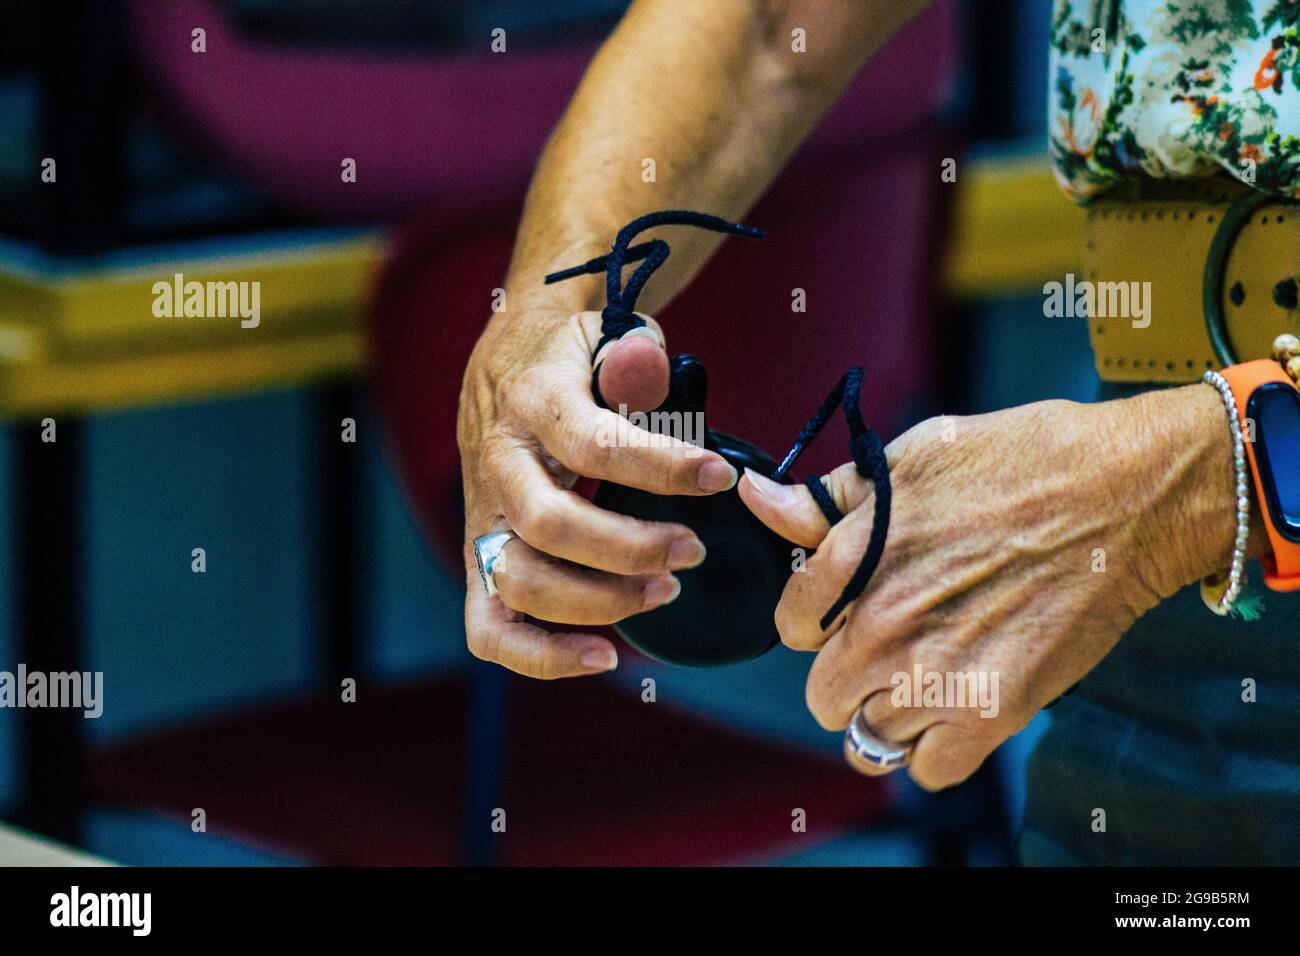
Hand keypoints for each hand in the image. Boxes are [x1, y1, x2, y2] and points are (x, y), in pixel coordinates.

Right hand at [457, 304, 738, 678]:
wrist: (511, 362)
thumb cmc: (577, 357)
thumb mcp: (609, 334)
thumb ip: (633, 355)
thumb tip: (645, 369)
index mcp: (533, 402)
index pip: (593, 445)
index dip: (662, 467)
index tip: (720, 476)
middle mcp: (498, 463)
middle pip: (550, 526)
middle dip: (631, 548)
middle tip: (693, 551)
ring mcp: (485, 517)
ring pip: (520, 582)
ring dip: (599, 602)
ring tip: (666, 590)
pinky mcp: (482, 559)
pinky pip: (491, 626)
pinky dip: (541, 656)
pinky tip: (603, 657)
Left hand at [739, 385, 1247, 788]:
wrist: (1128, 495)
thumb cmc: (1025, 461)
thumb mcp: (914, 456)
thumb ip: (827, 497)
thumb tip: (758, 500)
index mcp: (857, 555)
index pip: (789, 625)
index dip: (815, 617)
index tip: (844, 610)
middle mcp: (885, 623)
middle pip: (822, 692)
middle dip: (847, 670)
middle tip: (890, 645)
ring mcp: (935, 674)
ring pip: (868, 737)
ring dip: (889, 713)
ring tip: (925, 678)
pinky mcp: (991, 712)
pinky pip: (926, 768)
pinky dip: (935, 748)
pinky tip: (955, 706)